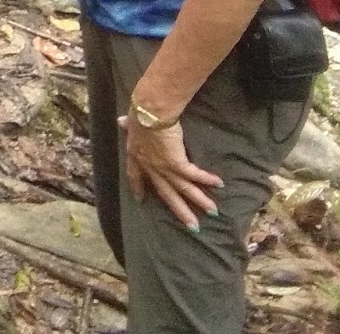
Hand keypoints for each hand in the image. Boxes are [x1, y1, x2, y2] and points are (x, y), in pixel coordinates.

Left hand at [120, 114, 224, 229]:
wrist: (150, 113)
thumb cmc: (140, 115)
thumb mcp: (130, 122)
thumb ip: (127, 126)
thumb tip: (120, 121)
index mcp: (136, 156)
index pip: (135, 177)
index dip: (138, 188)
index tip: (141, 200)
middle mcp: (150, 167)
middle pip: (165, 193)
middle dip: (179, 210)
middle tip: (192, 226)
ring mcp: (164, 168)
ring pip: (183, 189)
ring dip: (199, 201)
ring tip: (213, 213)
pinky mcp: (177, 163)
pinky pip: (194, 174)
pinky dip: (207, 179)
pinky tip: (219, 184)